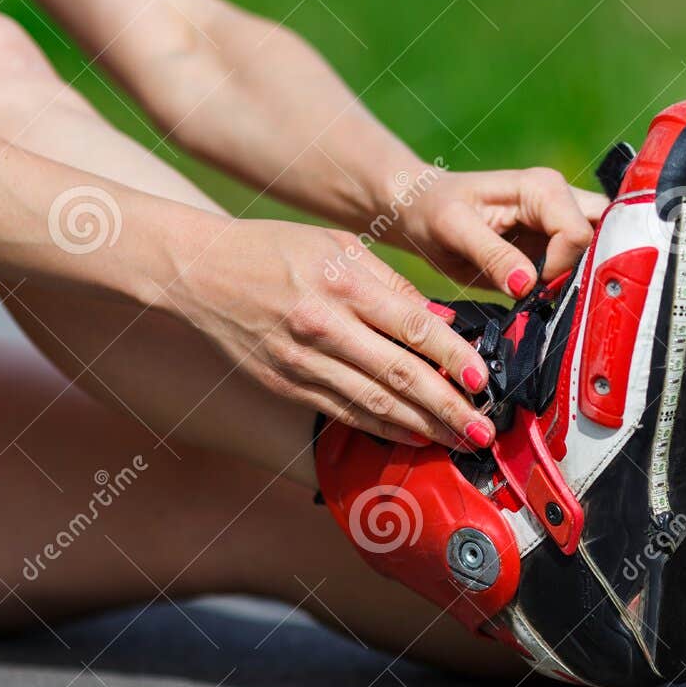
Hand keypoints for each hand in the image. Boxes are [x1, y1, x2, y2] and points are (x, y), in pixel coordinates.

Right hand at [167, 217, 495, 448]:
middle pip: (400, 376)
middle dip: (448, 408)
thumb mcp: (340, 245)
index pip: (413, 327)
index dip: (453, 358)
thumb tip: (443, 321)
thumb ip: (393, 284)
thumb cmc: (277, 250)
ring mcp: (304, 362)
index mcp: (343, 283)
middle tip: (484, 431)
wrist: (201, 272)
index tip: (482, 380)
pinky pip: (346, 413)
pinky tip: (413, 437)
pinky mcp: (289, 385)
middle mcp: (325, 327)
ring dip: (423, 428)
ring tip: (459, 441)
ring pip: (375, 404)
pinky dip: (383, 429)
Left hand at [390, 166, 607, 297]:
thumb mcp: (454, 229)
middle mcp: (562, 202)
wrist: (421, 212)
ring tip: (551, 297)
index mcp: (543, 188)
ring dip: (583, 281)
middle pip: (606, 238)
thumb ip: (492, 255)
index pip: (580, 233)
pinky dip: (572, 288)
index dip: (561, 266)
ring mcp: (562, 225)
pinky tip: (550, 299)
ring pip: (601, 254)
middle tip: (556, 294)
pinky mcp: (556, 248)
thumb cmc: (433, 210)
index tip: (529, 285)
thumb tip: (527, 285)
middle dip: (589, 270)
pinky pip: (582, 269)